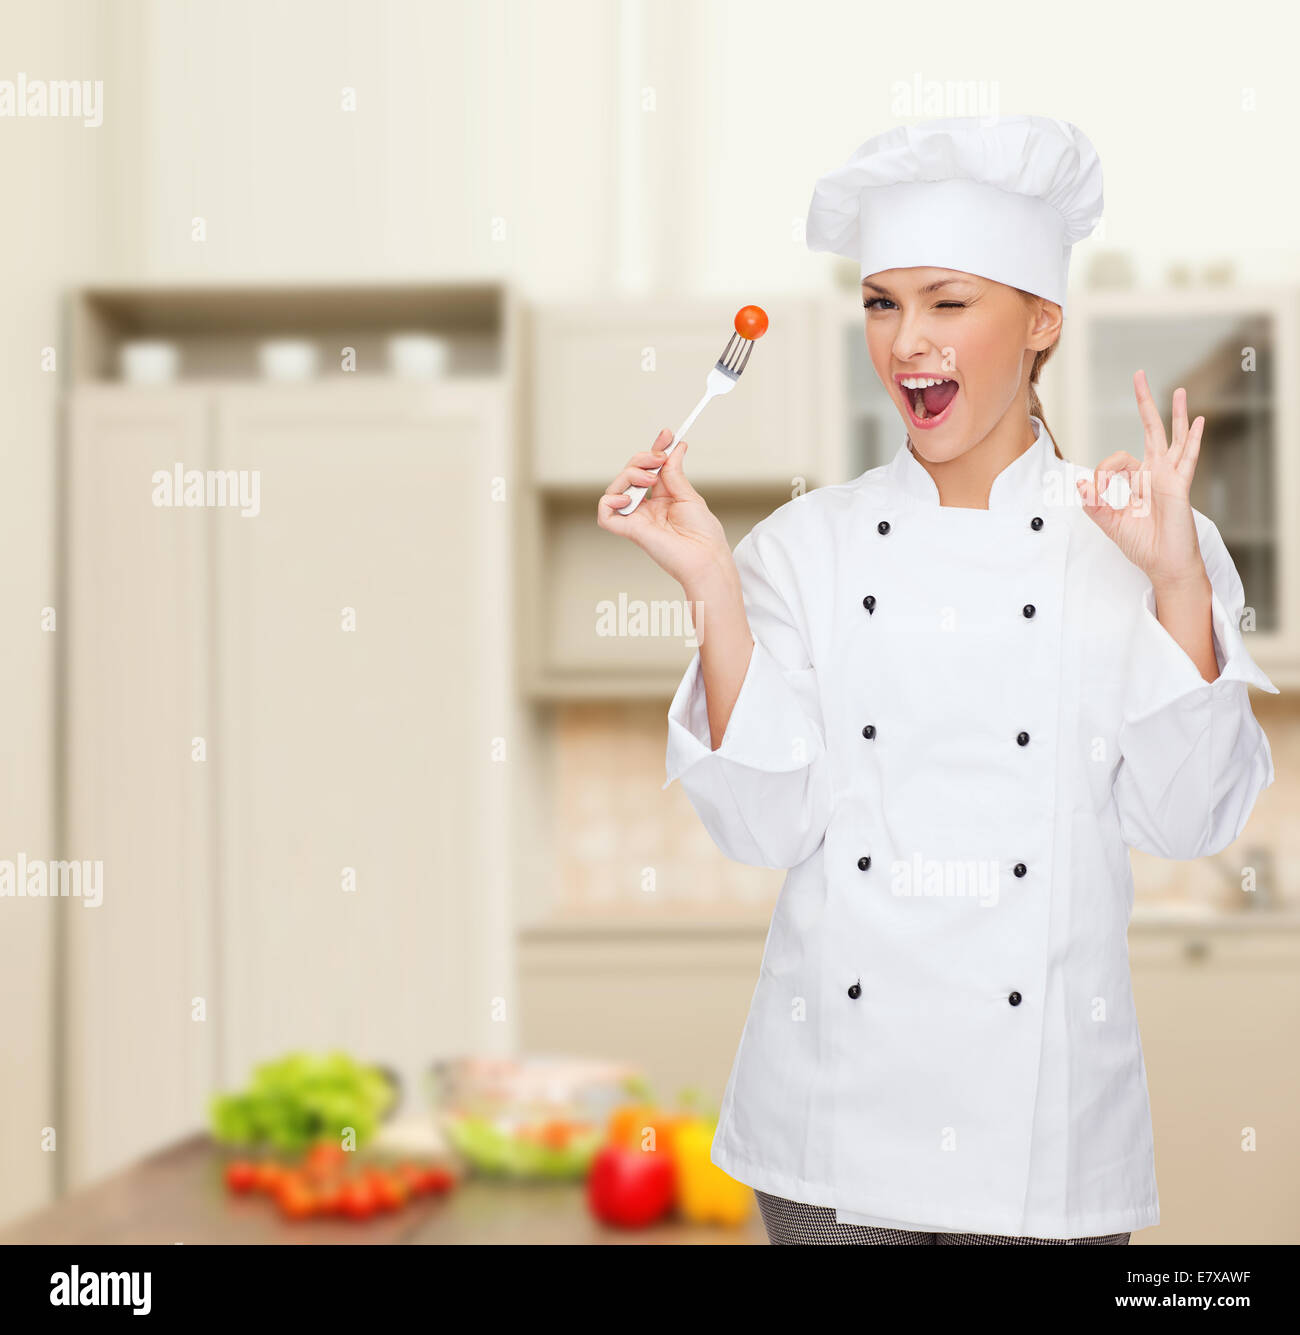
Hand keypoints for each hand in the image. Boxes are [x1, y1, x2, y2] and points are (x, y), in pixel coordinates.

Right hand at [597, 429, 733, 589]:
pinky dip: (610, 500)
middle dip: (642, 459)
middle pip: (630, 473)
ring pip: (615, 487)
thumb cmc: (703, 534)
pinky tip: (629, 498)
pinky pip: (605, 513)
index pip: (650, 468)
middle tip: (659, 459)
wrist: (706, 557)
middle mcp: (646, 506)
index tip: (667, 435)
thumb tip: (676, 447)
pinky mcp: (629, 530)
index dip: (655, 450)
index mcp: (662, 497)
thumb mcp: (689, 494)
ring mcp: (636, 517)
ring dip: (630, 475)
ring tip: (650, 479)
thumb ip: (675, 472)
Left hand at [1076, 370, 1208, 591]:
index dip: (1101, 472)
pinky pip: (1187, 458)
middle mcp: (1154, 474)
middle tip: (1139, 375)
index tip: (1094, 490)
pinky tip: (1198, 420)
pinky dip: (1193, 439)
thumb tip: (1079, 483)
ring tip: (1179, 390)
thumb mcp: (1110, 524)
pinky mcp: (1179, 486)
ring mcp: (1170, 477)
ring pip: (1173, 437)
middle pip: (1150, 430)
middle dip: (1144, 403)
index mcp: (1137, 481)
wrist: (1165, 564)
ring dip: (1175, 413)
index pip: (1116, 460)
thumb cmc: (1142, 545)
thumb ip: (1094, 505)